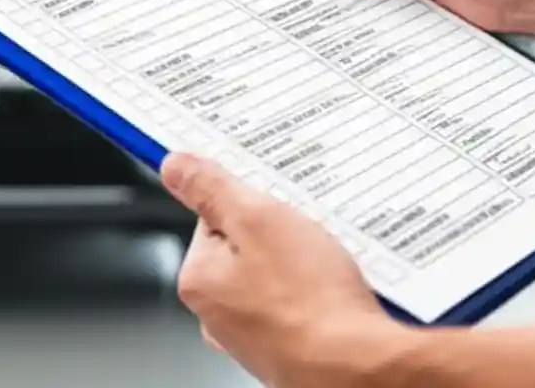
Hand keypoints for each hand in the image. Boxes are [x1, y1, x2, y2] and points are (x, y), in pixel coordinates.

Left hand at [161, 153, 416, 386]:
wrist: (359, 367)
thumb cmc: (310, 303)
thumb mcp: (257, 220)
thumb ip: (212, 190)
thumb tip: (175, 167)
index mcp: (199, 280)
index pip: (213, 219)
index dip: (249, 204)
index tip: (273, 201)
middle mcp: (220, 314)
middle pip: (247, 248)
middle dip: (280, 236)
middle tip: (307, 235)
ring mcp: (256, 335)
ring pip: (278, 277)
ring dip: (304, 264)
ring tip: (328, 266)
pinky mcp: (291, 347)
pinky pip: (303, 304)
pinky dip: (320, 293)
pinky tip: (339, 291)